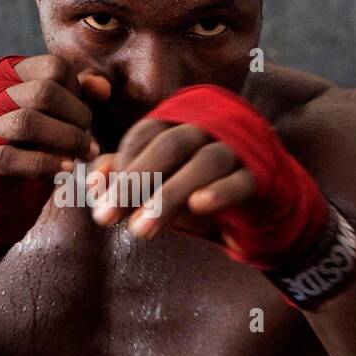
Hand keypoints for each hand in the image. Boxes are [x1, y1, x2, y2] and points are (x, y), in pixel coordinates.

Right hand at [0, 54, 95, 305]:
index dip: (78, 92)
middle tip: (89, 140)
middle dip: (77, 117)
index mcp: (10, 76)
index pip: (54, 68)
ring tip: (84, 154)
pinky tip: (67, 170)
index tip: (84, 115)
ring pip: (28, 121)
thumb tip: (104, 88)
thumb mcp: (55, 115)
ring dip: (66, 139)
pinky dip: (46, 164)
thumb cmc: (30, 146)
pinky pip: (13, 158)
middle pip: (44, 92)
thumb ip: (77, 96)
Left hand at [89, 83, 337, 274]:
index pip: (144, 136)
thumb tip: (93, 180)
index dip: (120, 170)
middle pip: (170, 145)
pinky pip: (240, 179)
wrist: (260, 201)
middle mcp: (208, 128)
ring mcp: (237, 148)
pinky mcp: (261, 174)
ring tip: (142, 231)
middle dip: (136, 182)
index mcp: (179, 123)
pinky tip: (198, 207)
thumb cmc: (198, 187)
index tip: (100, 208)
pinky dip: (219, 192)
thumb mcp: (159, 186)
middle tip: (107, 219)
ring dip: (169, 195)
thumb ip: (127, 179)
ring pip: (205, 161)